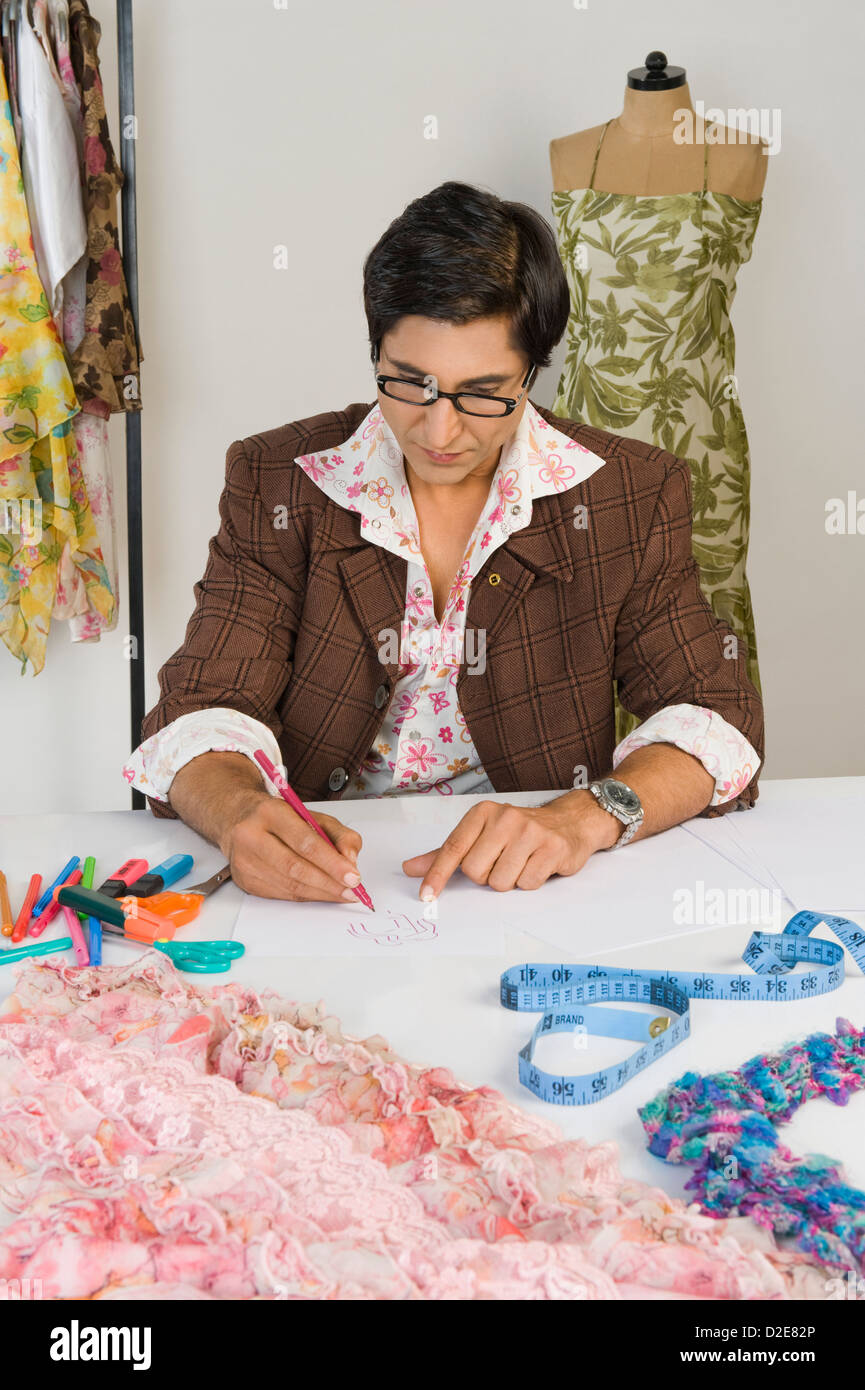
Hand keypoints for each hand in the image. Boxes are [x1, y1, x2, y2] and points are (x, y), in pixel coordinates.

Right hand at [223, 792, 364, 901]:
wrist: (236, 818)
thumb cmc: (277, 816)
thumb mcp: (312, 813)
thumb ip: (339, 833)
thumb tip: (350, 860)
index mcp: (270, 813)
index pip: (305, 843)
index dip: (332, 863)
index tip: (353, 876)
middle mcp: (251, 837)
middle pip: (295, 868)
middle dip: (329, 883)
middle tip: (351, 890)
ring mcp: (244, 861)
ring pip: (289, 886)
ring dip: (320, 893)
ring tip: (342, 894)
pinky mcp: (244, 880)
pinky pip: (282, 895)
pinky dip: (306, 896)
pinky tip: (321, 893)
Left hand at [401, 791, 619, 899]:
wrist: (569, 822)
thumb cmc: (519, 832)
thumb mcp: (481, 834)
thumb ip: (446, 853)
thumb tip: (411, 868)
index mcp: (483, 813)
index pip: (453, 849)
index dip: (437, 875)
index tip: (426, 895)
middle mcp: (505, 818)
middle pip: (475, 872)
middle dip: (486, 876)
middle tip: (502, 862)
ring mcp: (530, 832)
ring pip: (500, 882)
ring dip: (509, 881)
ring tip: (521, 863)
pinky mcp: (552, 849)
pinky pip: (526, 884)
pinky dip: (529, 882)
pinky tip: (537, 865)